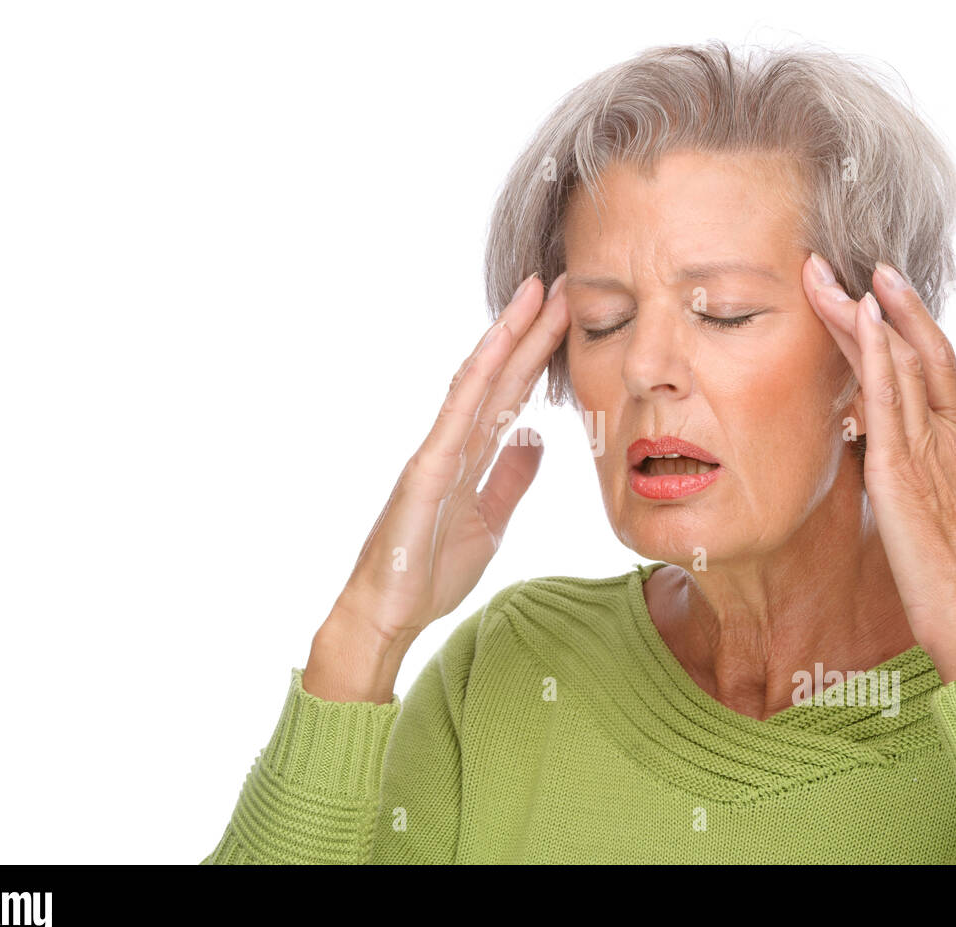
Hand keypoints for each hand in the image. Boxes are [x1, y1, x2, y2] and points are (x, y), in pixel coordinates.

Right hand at [306, 270, 569, 700]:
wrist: (387, 614)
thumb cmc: (427, 571)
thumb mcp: (490, 522)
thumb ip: (510, 478)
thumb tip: (535, 438)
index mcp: (470, 455)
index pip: (512, 393)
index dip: (540, 354)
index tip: (568, 316)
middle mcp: (453, 443)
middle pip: (500, 376)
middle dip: (532, 330)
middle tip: (562, 283)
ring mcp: (437, 453)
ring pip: (476, 383)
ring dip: (507, 337)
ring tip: (534, 295)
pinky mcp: (424, 472)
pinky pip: (454, 417)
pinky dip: (475, 379)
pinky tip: (496, 347)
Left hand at [802, 255, 955, 682]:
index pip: (931, 365)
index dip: (903, 323)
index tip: (874, 289)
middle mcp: (947, 432)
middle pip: (911, 349)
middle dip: (875, 303)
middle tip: (834, 263)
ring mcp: (926, 447)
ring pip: (895, 361)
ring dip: (859, 312)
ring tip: (827, 273)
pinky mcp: (901, 469)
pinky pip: (887, 398)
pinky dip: (874, 352)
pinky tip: (859, 314)